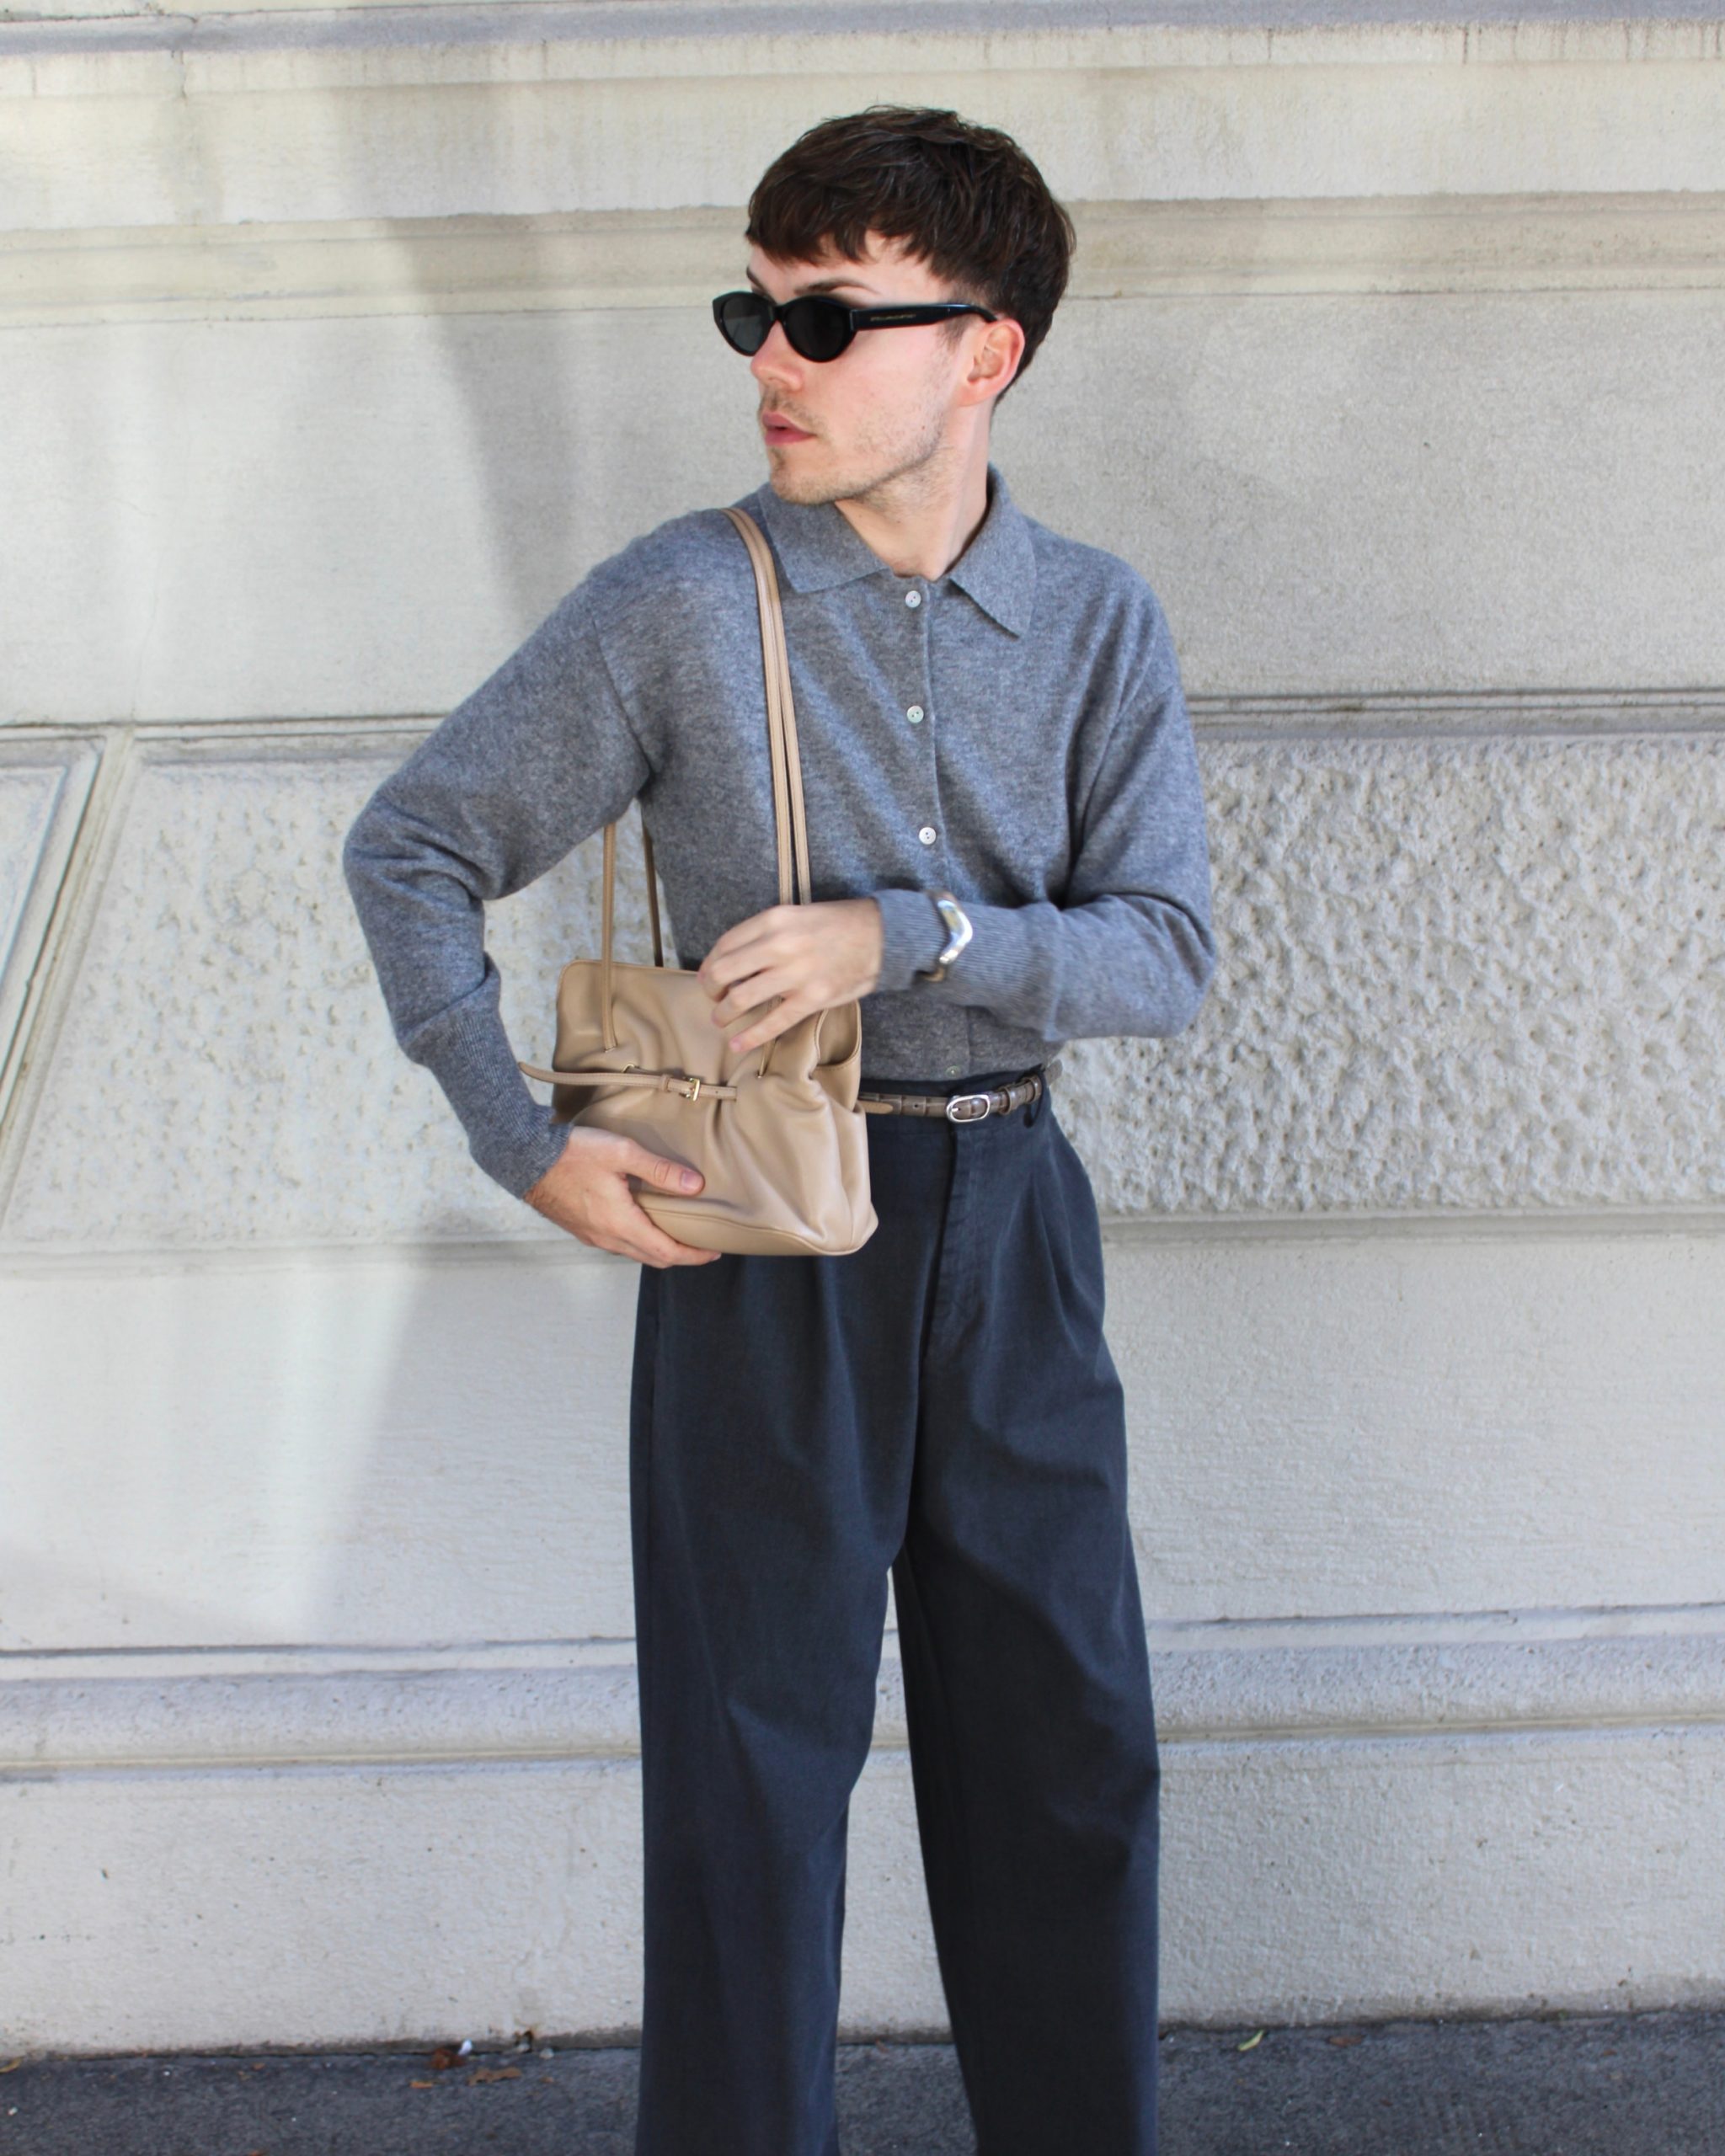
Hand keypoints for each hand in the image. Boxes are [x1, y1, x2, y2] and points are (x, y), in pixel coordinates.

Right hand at [522, 1125, 719, 1267]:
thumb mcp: (622, 1154)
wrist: (524, 1157)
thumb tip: (696, 1186)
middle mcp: (607, 1237)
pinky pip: (617, 1245)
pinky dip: (638, 1242)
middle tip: (702, 1248)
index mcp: (621, 1225)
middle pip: (653, 1258)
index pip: (667, 1252)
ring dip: (658, 1250)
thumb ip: (660, 1171)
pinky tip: (642, 1225)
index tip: (714, 1251)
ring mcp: (591, 1235)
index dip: (694, 1256)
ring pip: (634, 1253)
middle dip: (681, 1256)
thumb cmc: (572, 1153)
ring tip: (676, 1236)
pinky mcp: (580, 1228)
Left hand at [697, 898, 882, 1053]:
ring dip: (724, 1013)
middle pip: (724, 973)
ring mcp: (795, 974)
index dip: (710, 965)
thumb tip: (736, 958)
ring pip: (741, 999)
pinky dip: (750, 1037)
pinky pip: (772, 1022)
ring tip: (721, 1020)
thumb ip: (766, 932)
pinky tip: (737, 1044)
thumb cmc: (838, 924)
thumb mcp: (796, 915)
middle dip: (710, 990)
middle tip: (713, 998)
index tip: (709, 977)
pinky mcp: (811, 999)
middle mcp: (779, 945)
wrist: (881, 936)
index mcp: (773, 920)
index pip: (724, 945)